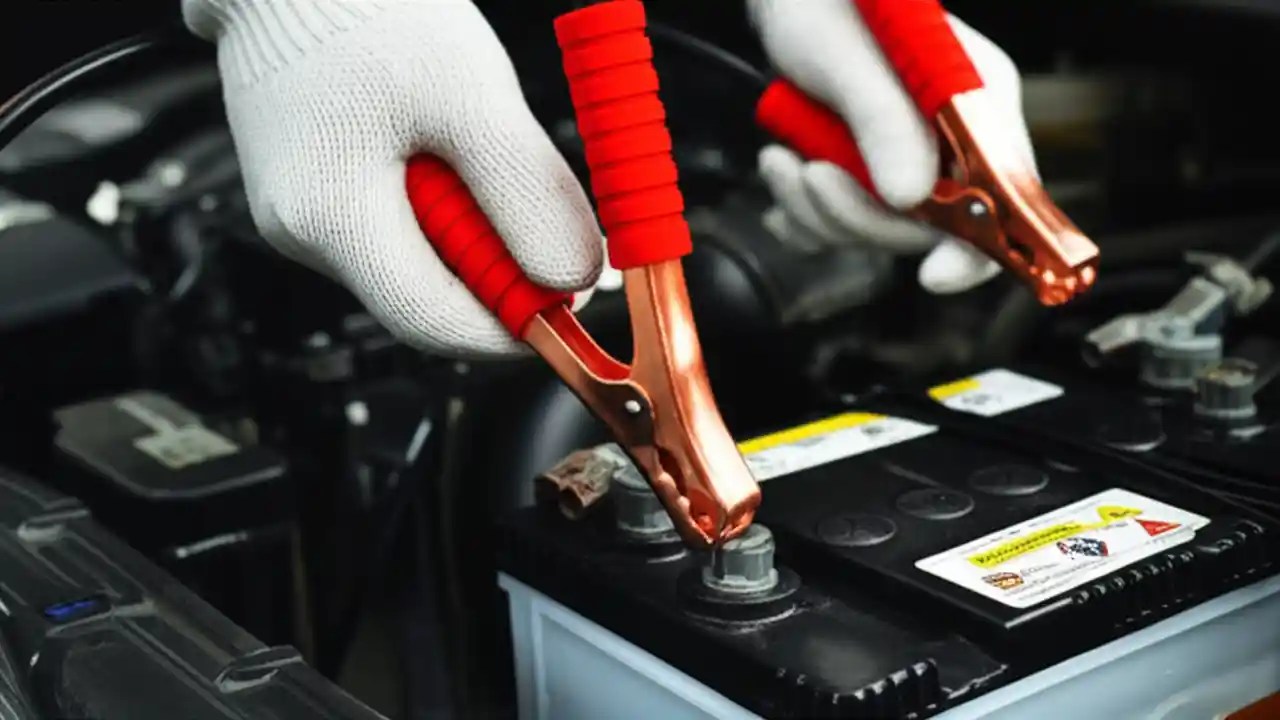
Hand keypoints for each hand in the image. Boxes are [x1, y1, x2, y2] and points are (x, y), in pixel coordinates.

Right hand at [183, 0, 602, 356]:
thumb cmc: (371, 9)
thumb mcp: (473, 100)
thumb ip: (526, 196)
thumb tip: (572, 279)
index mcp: (329, 217)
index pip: (433, 324)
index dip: (512, 329)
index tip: (570, 307)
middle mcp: (301, 230)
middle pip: (424, 297)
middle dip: (498, 273)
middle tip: (551, 225)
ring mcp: (298, 211)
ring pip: (412, 261)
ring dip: (472, 232)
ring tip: (487, 154)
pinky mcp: (310, 186)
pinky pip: (391, 224)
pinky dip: (442, 205)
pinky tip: (452, 151)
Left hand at [747, 0, 1035, 293]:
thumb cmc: (823, 2)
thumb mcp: (846, 54)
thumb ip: (882, 119)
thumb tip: (910, 197)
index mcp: (978, 98)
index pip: (1010, 193)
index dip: (982, 245)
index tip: (933, 275)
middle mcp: (954, 139)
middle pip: (931, 227)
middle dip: (859, 215)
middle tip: (810, 173)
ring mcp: (909, 162)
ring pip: (876, 231)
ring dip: (818, 209)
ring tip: (783, 158)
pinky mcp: (865, 178)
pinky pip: (838, 228)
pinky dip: (801, 212)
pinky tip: (783, 167)